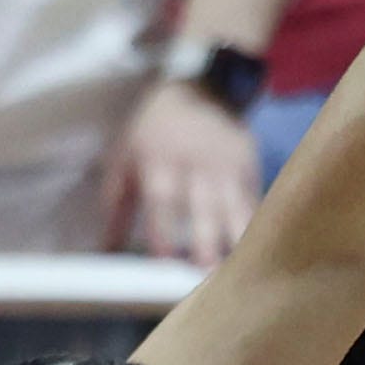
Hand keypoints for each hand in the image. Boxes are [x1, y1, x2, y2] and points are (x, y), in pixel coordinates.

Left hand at [109, 78, 260, 266]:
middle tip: (207, 274)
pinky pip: (254, 198)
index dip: (163, 230)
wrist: (202, 90)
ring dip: (236, 237)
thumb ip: (117, 205)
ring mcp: (225, 163)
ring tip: (241, 269)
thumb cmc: (154, 131)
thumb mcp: (126, 157)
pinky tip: (259, 250)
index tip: (165, 263)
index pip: (161, 199)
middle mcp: (194, 162)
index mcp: (159, 159)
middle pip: (202, 205)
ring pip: (234, 205)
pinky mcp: (248, 164)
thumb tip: (105, 249)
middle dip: (206, 240)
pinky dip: (256, 224)